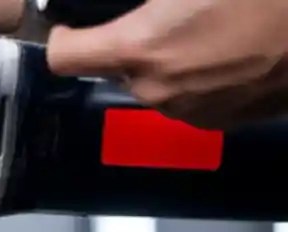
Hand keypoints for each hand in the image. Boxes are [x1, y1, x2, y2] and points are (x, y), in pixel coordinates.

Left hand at [46, 0, 287, 128]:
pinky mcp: (221, 121)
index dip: (63, 37)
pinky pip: (189, 97)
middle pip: (113, 69)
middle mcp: (156, 88)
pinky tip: (230, 47)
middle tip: (166, 13)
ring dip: (168, 58)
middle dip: (129, 43)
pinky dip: (198, 75)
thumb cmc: (268, 0)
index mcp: (140, 48)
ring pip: (153, 83)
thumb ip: (147, 3)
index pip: (62, 56)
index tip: (71, 27)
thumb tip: (139, 6)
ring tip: (209, 25)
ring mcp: (190, 110)